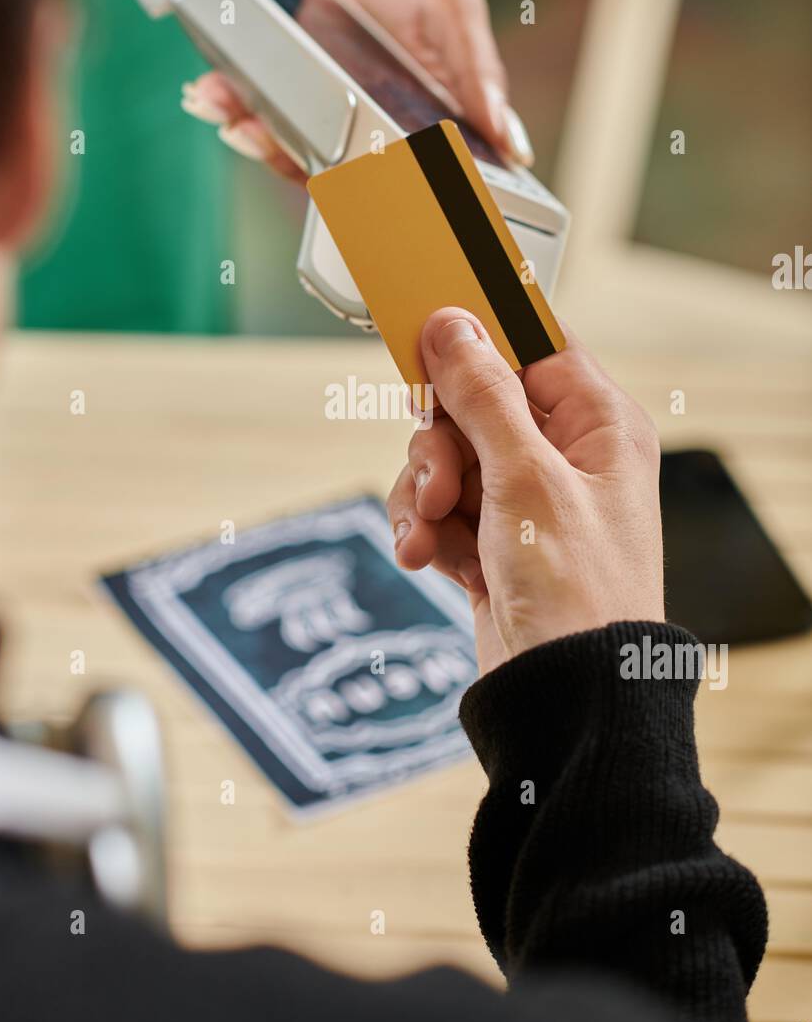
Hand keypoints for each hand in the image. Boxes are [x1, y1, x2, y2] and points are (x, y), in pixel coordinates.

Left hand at [180, 0, 531, 176]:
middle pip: (334, 176)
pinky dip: (235, 107)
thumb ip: (478, 73)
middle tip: (260, 140)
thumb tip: (512, 141)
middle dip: (292, 165)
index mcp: (425, 127)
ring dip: (254, 139)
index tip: (343, 200)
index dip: (376, 201)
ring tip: (227, 117)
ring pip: (293, 152)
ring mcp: (334, 116)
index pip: (406, 183)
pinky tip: (212, 94)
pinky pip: (266, 115)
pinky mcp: (297, 92)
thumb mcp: (458, 12)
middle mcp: (375, 132)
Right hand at [386, 309, 664, 674]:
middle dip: (440, 444)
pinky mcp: (494, 543)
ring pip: (446, 457)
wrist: (567, 699)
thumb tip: (452, 323)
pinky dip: (424, 529)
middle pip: (473, 402)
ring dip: (423, 493)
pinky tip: (426, 559)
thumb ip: (483, 396)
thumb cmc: (578, 592)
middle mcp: (565, 455)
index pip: (533, 344)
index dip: (478, 340)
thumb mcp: (525, 478)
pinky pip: (440, 508)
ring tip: (430, 534)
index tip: (426, 340)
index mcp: (597, 424)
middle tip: (441, 481)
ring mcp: (527, 501)